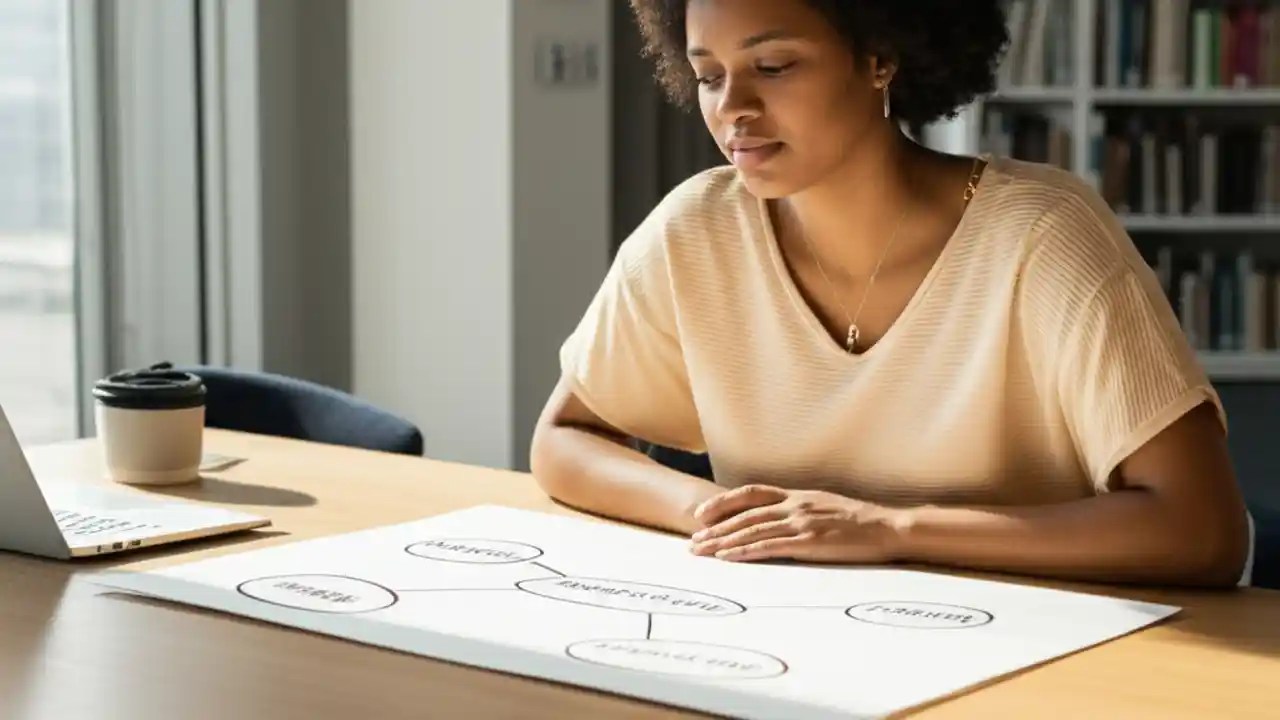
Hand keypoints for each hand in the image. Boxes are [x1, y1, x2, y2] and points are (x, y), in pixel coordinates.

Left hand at [688, 485, 903, 563]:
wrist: (887, 527)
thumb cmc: (858, 520)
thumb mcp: (823, 505)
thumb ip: (799, 508)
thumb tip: (777, 517)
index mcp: (797, 495)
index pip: (751, 493)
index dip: (723, 502)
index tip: (702, 513)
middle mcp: (794, 505)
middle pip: (744, 515)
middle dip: (715, 528)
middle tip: (692, 540)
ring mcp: (801, 522)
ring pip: (751, 531)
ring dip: (723, 542)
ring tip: (701, 551)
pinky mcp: (809, 542)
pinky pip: (770, 547)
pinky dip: (745, 552)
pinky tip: (729, 558)